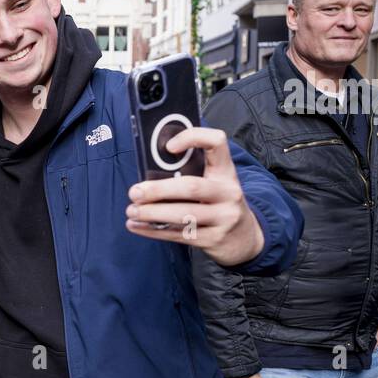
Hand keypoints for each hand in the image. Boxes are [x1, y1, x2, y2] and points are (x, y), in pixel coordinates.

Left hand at [125, 127, 264, 266]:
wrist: (246, 239)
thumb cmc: (220, 204)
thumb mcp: (216, 184)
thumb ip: (193, 173)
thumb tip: (150, 168)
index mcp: (226, 172)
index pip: (217, 143)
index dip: (193, 138)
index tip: (169, 146)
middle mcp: (228, 193)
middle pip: (191, 187)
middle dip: (158, 190)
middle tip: (135, 192)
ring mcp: (223, 218)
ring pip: (183, 215)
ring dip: (152, 213)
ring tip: (131, 211)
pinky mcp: (213, 239)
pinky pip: (178, 235)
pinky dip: (153, 231)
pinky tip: (136, 226)